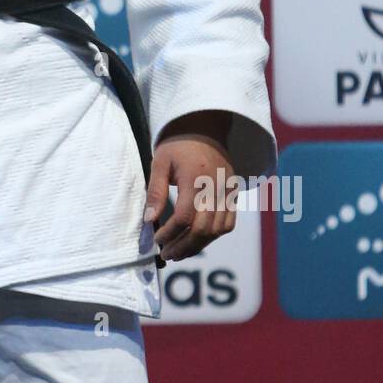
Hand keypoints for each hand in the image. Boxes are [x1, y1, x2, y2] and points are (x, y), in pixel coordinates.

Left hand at [143, 122, 235, 262]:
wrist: (205, 128)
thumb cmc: (178, 145)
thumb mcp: (159, 163)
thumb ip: (155, 192)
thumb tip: (149, 220)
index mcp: (195, 178)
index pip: (185, 217)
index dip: (170, 233)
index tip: (157, 240)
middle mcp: (216, 187)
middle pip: (203, 229)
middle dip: (183, 246)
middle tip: (166, 254)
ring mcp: (228, 191)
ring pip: (217, 230)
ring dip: (198, 245)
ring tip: (179, 252)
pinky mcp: (234, 194)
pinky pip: (228, 223)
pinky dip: (213, 236)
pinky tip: (197, 240)